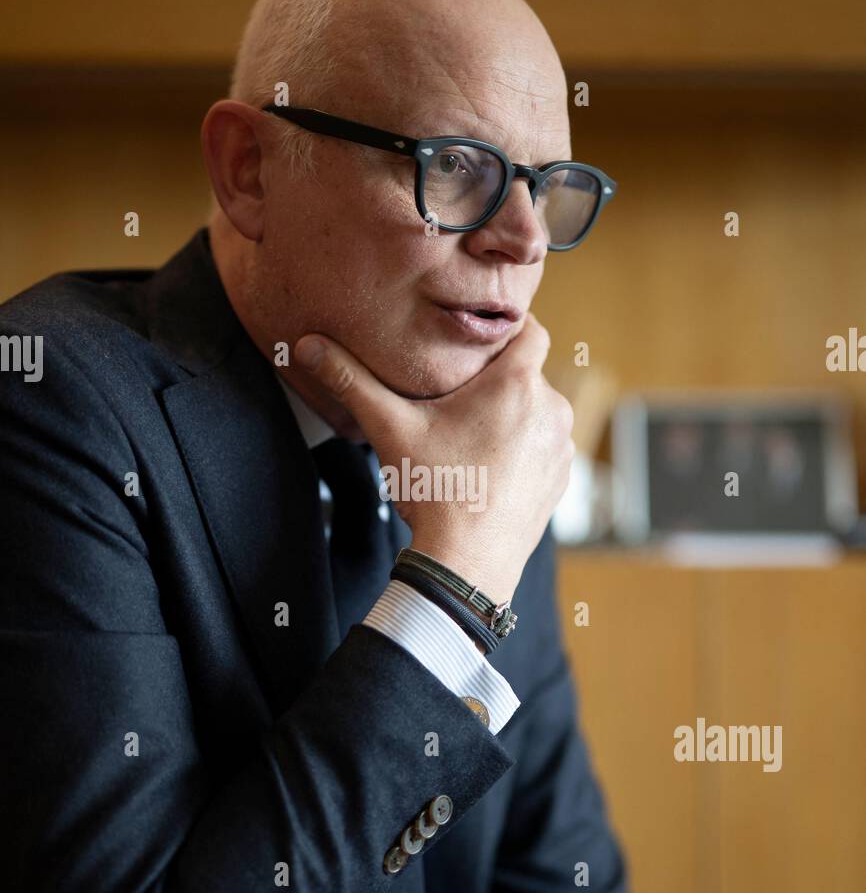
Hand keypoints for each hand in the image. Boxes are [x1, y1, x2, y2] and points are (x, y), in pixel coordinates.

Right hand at [293, 315, 574, 602]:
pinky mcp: (560, 477)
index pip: (529, 327)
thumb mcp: (389, 429)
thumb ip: (350, 381)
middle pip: (528, 372)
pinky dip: (524, 446)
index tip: (476, 340)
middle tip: (458, 392)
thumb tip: (305, 345)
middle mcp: (550, 409)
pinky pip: (545, 444)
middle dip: (498, 378)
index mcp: (517, 385)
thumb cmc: (435, 492)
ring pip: (538, 409)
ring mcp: (559, 446)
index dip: (505, 327)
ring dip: (513, 413)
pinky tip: (490, 463)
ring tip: (471, 431)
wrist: (467, 565)